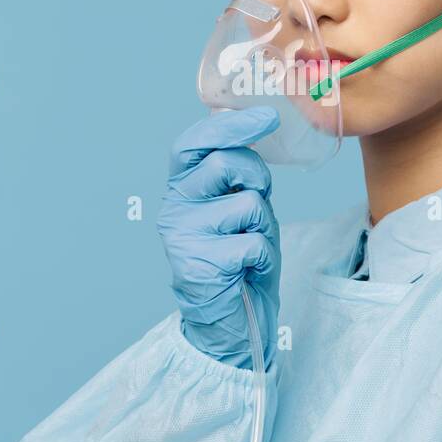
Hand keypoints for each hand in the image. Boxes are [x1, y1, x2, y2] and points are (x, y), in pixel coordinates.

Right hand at [156, 106, 281, 370]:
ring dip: (264, 225)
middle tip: (256, 207)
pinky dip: (264, 256)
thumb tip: (256, 124)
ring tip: (249, 247)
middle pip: (227, 163)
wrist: (231, 325)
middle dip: (257, 179)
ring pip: (248, 202)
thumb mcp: (239, 208)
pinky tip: (249, 270)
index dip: (228, 125)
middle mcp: (174, 208)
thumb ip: (238, 175)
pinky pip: (255, 242)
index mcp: (181, 189)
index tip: (266, 116)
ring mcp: (184, 236)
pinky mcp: (201, 264)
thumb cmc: (241, 262)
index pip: (193, 143)